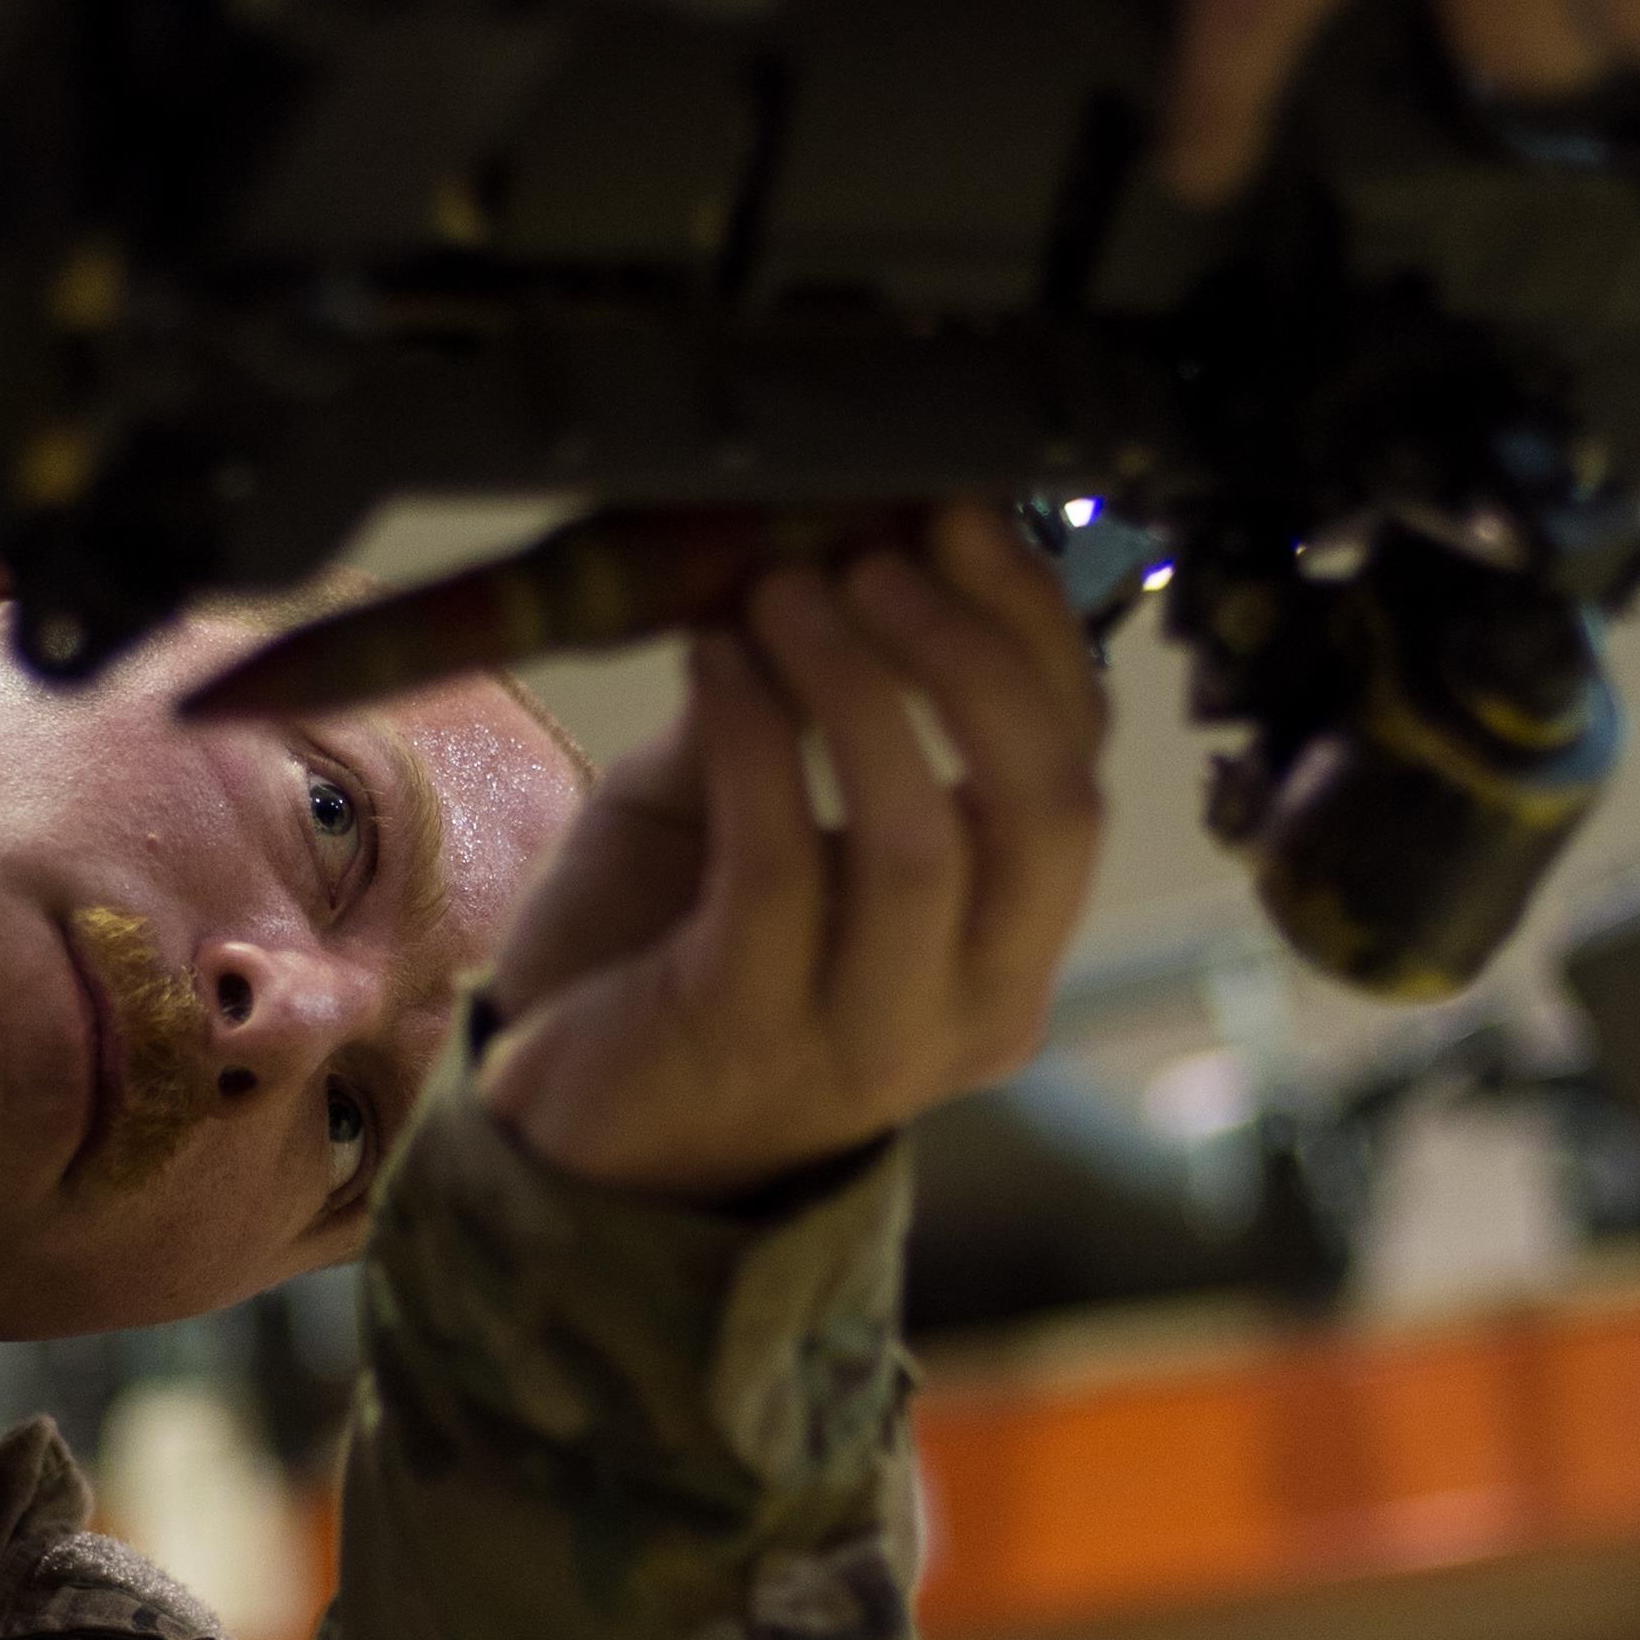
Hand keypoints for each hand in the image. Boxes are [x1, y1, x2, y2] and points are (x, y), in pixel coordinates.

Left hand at [479, 505, 1105, 1202]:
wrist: (562, 1123)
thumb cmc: (670, 953)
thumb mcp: (756, 813)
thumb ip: (810, 708)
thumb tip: (831, 543)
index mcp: (1009, 947)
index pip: (1077, 770)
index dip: (1035, 632)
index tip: (962, 517)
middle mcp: (974, 1005)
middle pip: (1050, 812)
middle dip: (974, 658)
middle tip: (878, 557)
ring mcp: (871, 1037)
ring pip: (923, 844)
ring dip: (861, 689)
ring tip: (784, 594)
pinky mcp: (749, 1034)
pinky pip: (781, 869)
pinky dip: (759, 744)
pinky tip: (718, 665)